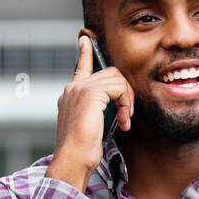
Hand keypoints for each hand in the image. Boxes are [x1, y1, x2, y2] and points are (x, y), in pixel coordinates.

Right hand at [49, 35, 135, 184]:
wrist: (72, 159)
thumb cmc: (82, 150)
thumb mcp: (92, 126)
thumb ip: (99, 110)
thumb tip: (116, 106)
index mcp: (71, 94)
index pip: (81, 67)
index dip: (84, 52)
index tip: (85, 39)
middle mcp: (73, 87)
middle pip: (110, 73)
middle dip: (125, 93)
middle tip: (127, 116)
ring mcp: (80, 88)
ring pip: (117, 79)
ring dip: (127, 100)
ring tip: (124, 121)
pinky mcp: (91, 93)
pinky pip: (119, 88)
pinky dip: (127, 103)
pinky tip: (124, 120)